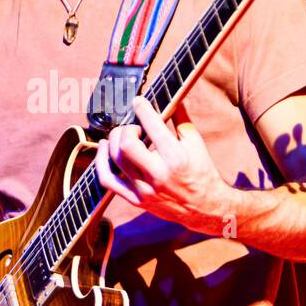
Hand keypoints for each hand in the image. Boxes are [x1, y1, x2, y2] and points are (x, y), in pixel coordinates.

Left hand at [93, 95, 227, 232]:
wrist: (205, 208)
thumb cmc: (202, 172)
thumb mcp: (196, 143)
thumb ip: (181, 118)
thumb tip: (169, 97)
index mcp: (176, 157)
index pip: (152, 126)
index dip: (141, 108)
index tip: (138, 101)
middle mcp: (159, 174)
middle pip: (126, 144)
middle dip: (126, 129)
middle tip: (133, 127)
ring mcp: (145, 189)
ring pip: (115, 160)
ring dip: (113, 141)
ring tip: (121, 136)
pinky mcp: (136, 200)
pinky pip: (108, 180)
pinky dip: (101, 162)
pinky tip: (105, 150)